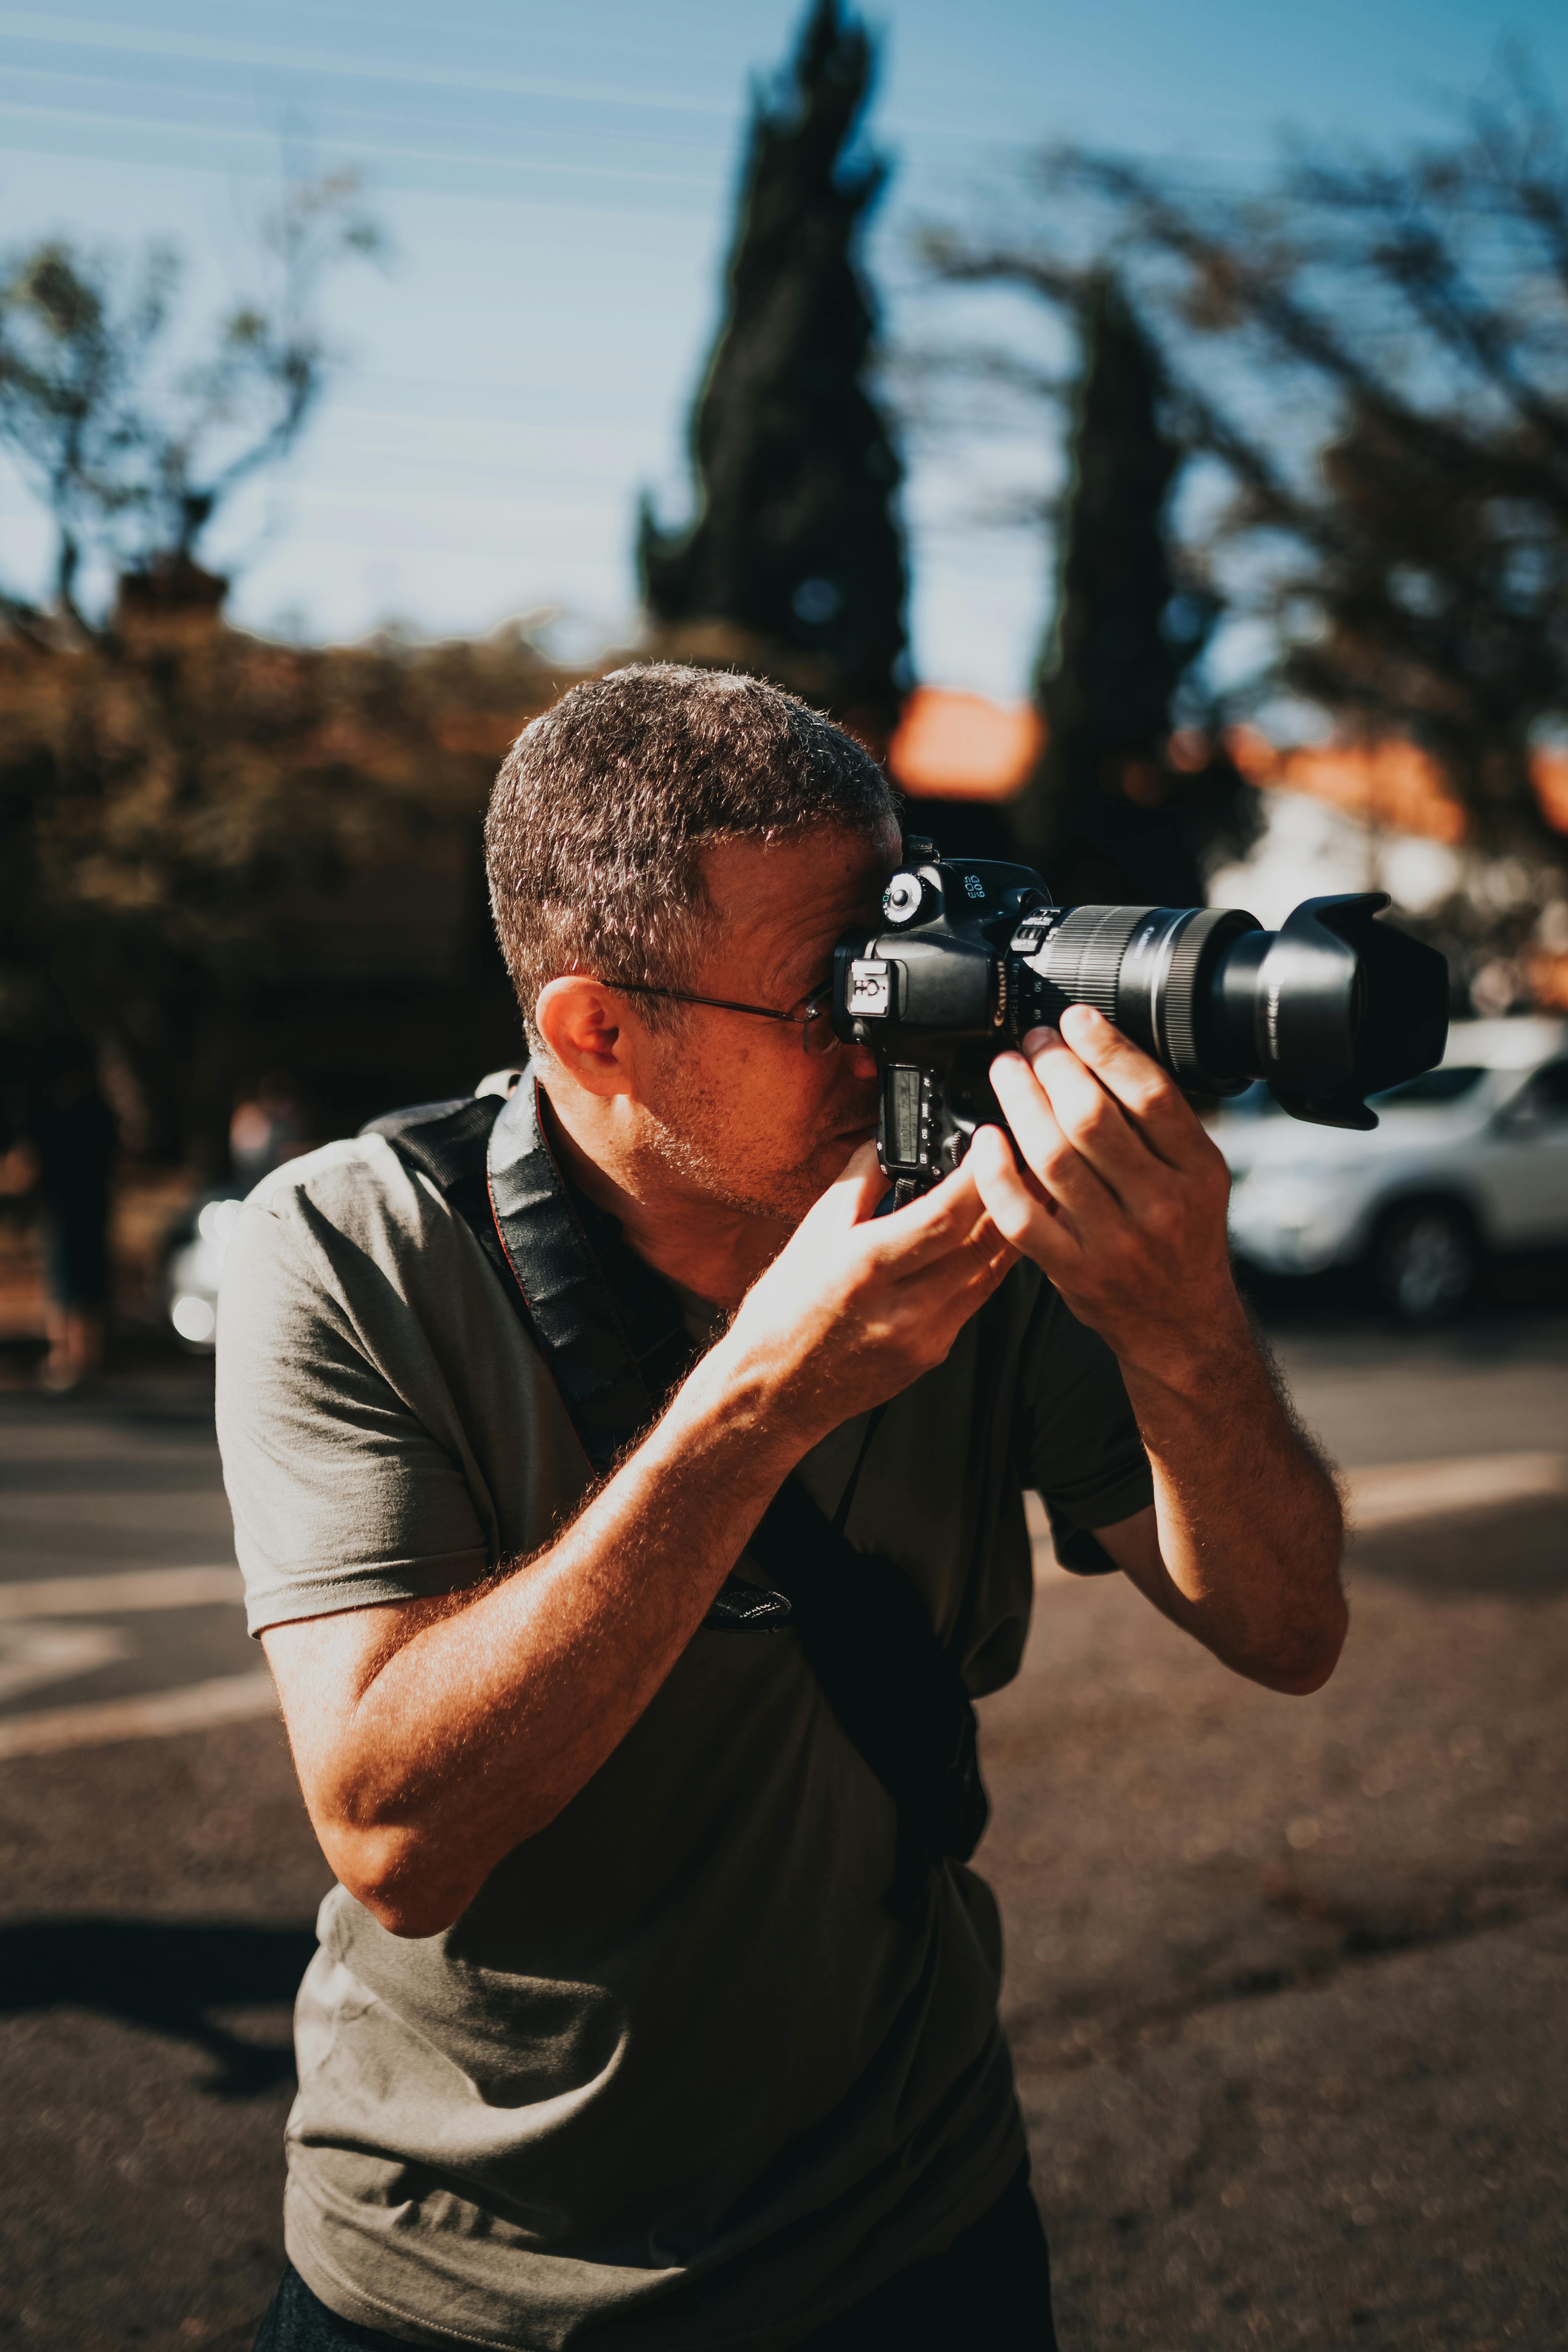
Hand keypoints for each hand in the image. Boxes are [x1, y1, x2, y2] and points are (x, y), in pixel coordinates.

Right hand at [716, 1142, 1016, 1447]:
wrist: (775, 1389)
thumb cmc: (786, 1310)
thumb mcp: (811, 1232)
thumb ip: (860, 1181)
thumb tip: (895, 1140)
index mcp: (864, 1268)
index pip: (944, 1216)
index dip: (980, 1175)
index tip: (993, 1141)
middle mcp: (901, 1306)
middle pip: (984, 1244)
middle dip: (1014, 1195)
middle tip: (1027, 1160)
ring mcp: (924, 1336)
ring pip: (992, 1272)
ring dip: (1014, 1227)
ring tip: (1026, 1191)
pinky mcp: (935, 1351)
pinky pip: (977, 1298)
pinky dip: (990, 1262)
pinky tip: (993, 1238)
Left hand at [967, 1005, 1242, 1382]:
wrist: (1181, 1325)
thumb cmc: (1184, 1239)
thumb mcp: (1200, 1177)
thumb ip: (1164, 1125)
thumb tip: (1106, 1052)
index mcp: (1198, 1171)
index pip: (1151, 1094)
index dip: (1107, 1048)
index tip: (1075, 1019)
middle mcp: (1161, 1204)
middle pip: (1094, 1119)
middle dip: (1054, 1069)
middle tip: (1033, 1044)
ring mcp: (1115, 1241)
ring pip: (1054, 1159)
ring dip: (1021, 1104)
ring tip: (1007, 1071)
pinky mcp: (1074, 1271)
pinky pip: (1023, 1215)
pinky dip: (997, 1174)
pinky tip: (986, 1140)